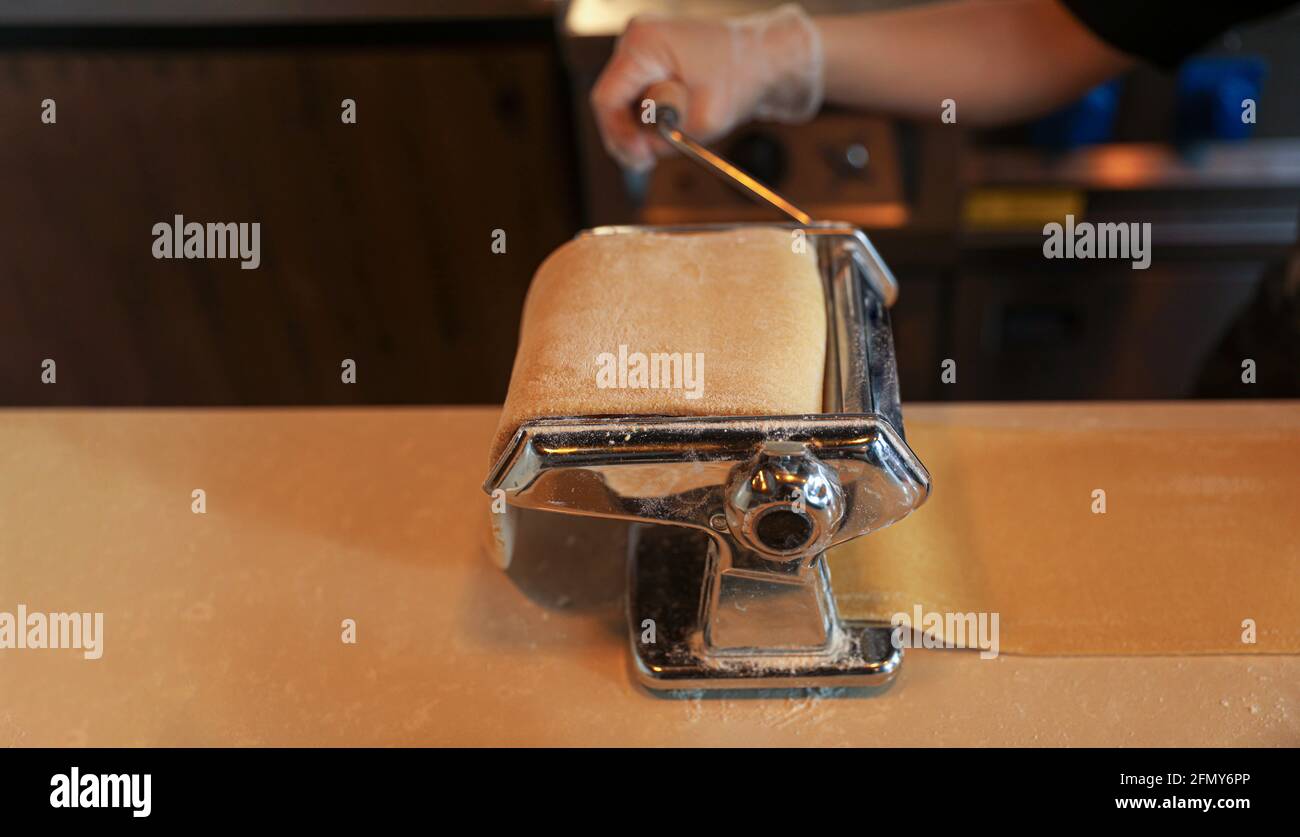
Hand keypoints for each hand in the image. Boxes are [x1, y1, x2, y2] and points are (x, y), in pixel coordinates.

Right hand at [589, 4, 822, 170]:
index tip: (639, 158)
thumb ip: (665, 140)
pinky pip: (638, 95)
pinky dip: (652, 116)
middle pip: (613, 101)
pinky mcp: (652, 59)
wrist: (768, 58)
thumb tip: (640, 151)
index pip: (606, 99)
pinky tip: (676, 121)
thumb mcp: (705, 120)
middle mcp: (637, 39)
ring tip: (677, 132)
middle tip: (651, 159)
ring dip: (643, 126)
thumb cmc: (744, 76)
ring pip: (625, 101)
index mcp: (645, 44)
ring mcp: (643, 47)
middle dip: (631, 134)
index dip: (618, 135)